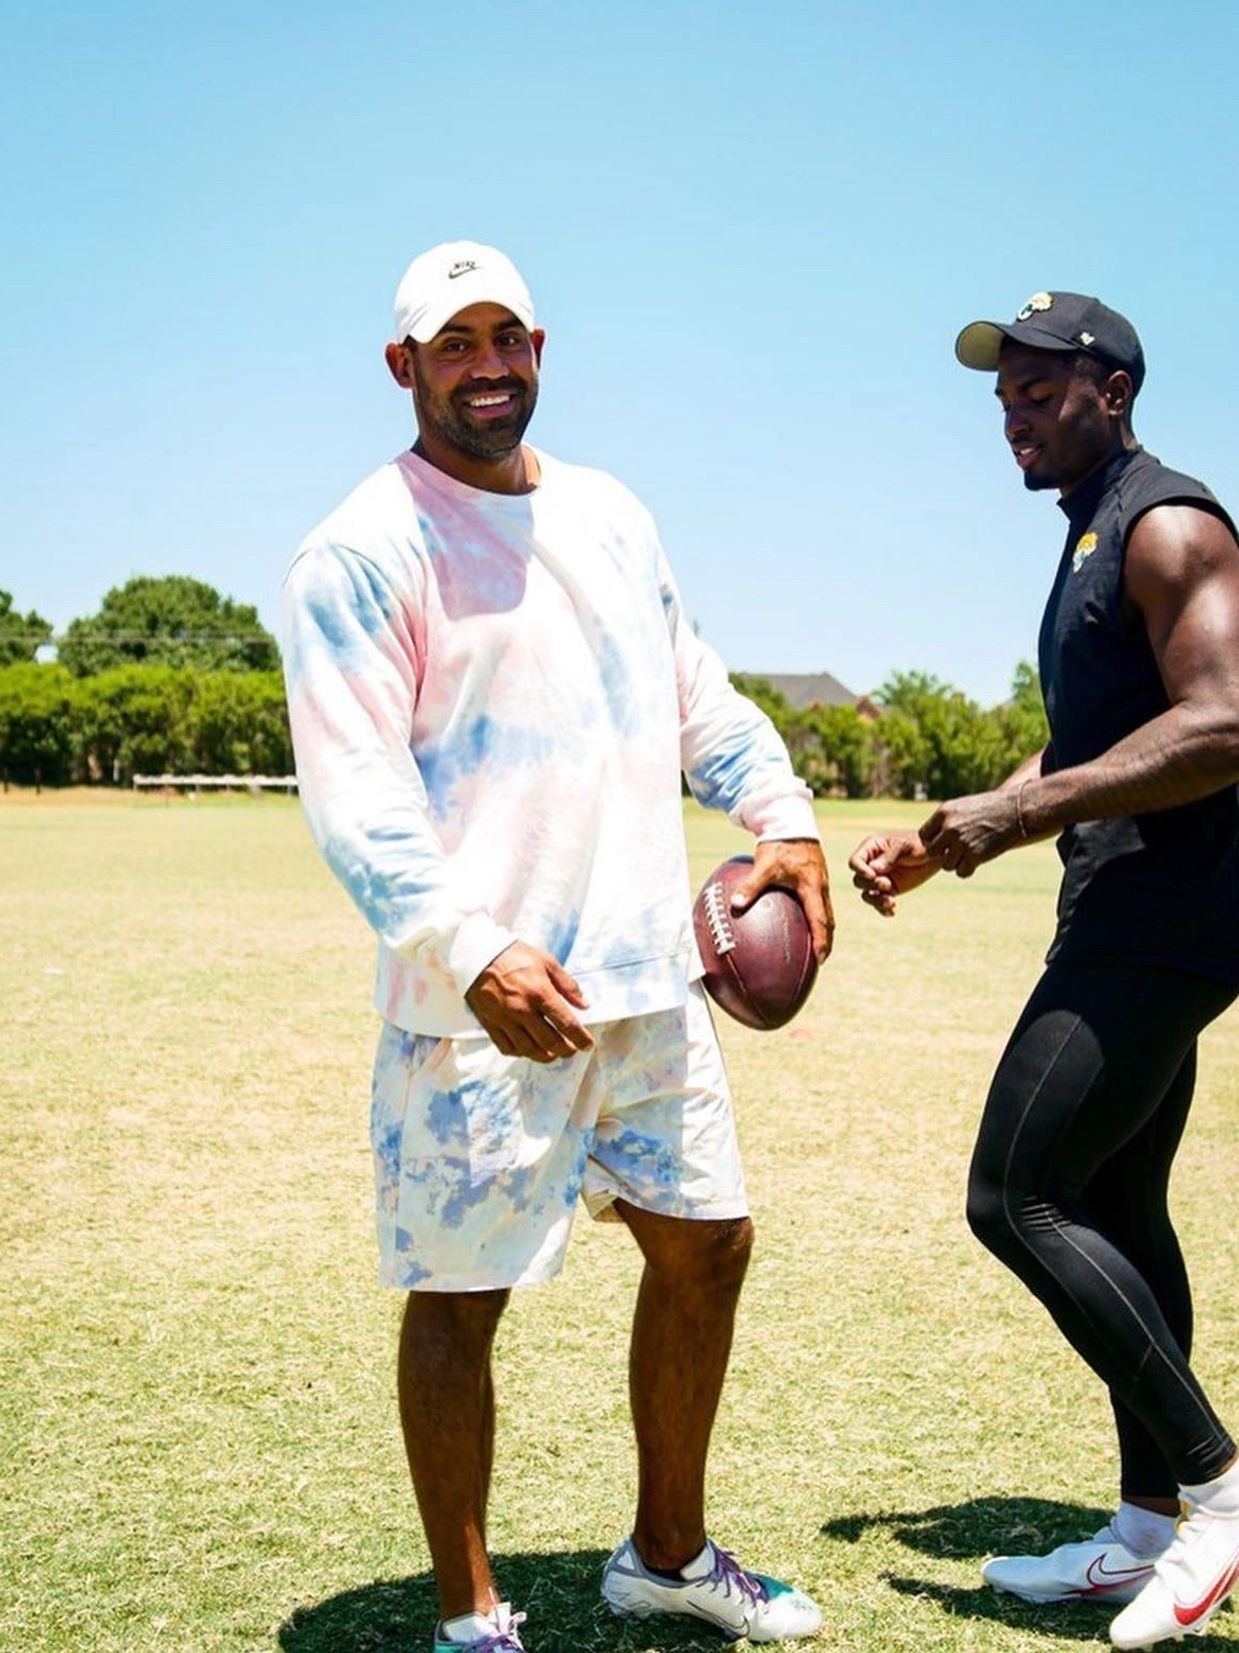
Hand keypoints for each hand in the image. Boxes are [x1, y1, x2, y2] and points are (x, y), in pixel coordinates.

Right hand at [465, 942, 594, 1062]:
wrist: (477, 955)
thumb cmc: (514, 956)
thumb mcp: (546, 962)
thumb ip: (568, 985)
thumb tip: (584, 1005)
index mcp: (539, 992)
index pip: (566, 1024)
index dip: (581, 1039)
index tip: (588, 1044)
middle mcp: (522, 1010)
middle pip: (550, 1042)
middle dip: (566, 1050)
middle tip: (572, 1049)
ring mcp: (505, 1020)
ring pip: (529, 1050)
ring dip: (545, 1056)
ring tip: (553, 1053)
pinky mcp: (490, 1025)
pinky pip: (508, 1048)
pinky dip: (521, 1053)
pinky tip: (529, 1048)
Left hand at [729, 838, 834, 961]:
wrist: (791, 821)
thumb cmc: (779, 844)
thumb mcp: (764, 865)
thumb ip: (751, 886)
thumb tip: (735, 905)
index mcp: (813, 888)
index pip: (821, 920)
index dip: (821, 942)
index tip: (820, 960)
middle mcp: (821, 887)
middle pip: (829, 920)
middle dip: (826, 941)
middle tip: (820, 960)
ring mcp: (821, 881)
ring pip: (825, 911)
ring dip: (823, 929)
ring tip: (815, 946)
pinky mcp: (815, 877)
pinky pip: (818, 901)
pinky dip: (815, 915)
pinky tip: (801, 920)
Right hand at [849, 830, 937, 915]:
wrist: (936, 855)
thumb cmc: (920, 844)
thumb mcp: (905, 847)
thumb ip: (889, 857)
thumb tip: (873, 870)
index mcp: (872, 848)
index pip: (855, 862)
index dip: (859, 870)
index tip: (873, 876)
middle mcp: (872, 864)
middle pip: (858, 880)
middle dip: (870, 885)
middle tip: (887, 885)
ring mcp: (880, 878)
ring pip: (867, 894)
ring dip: (876, 901)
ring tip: (891, 902)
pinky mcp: (890, 890)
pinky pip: (879, 903)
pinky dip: (883, 909)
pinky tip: (892, 911)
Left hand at [918, 789, 1021, 877]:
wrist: (1017, 810)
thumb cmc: (990, 808)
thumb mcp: (963, 807)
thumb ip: (946, 822)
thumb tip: (932, 841)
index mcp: (944, 813)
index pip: (924, 836)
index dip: (933, 842)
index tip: (945, 844)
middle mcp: (949, 827)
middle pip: (933, 852)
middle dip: (944, 854)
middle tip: (958, 851)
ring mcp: (962, 842)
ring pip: (947, 865)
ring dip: (958, 863)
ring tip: (972, 853)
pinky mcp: (975, 855)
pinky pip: (962, 872)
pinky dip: (969, 869)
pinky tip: (977, 860)